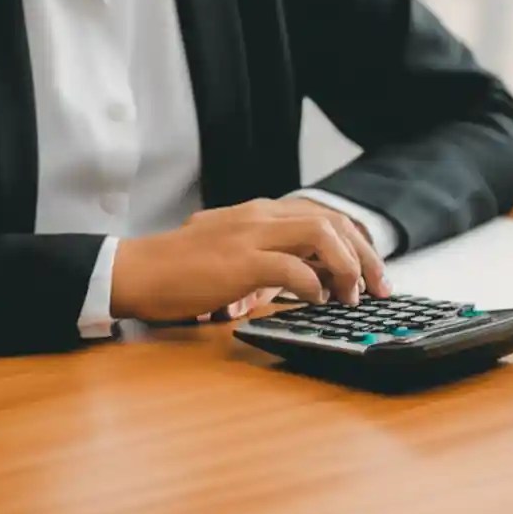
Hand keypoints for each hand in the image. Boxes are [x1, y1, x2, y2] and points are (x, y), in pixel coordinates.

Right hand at [111, 198, 389, 321]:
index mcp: (260, 213)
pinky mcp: (238, 262)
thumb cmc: (180, 270)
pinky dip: (313, 284)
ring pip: (321, 234)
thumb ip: (270, 260)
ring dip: (346, 266)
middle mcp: (259, 215)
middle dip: (364, 255)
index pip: (325, 215)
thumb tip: (312, 281)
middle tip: (378, 288)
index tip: (371, 273)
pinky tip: (317, 300)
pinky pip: (292, 267)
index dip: (356, 243)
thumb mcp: (233, 255)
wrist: (134, 270)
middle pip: (333, 221)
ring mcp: (249, 235)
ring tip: (351, 295)